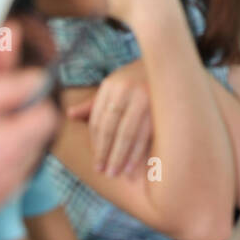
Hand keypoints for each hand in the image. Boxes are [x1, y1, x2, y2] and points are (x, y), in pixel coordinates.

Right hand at [0, 63, 58, 223]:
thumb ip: (5, 87)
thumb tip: (37, 78)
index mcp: (9, 145)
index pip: (48, 117)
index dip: (33, 101)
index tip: (15, 96)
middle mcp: (11, 175)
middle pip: (36, 139)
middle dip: (19, 122)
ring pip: (22, 161)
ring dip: (9, 146)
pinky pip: (5, 183)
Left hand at [67, 60, 151, 176]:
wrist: (170, 66)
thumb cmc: (137, 80)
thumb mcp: (114, 87)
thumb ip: (94, 103)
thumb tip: (69, 115)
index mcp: (110, 86)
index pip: (98, 120)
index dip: (96, 144)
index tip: (96, 162)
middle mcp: (125, 90)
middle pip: (110, 128)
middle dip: (105, 153)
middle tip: (103, 172)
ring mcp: (143, 97)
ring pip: (127, 134)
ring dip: (120, 157)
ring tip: (116, 173)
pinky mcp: (160, 106)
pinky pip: (146, 134)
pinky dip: (138, 152)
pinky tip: (133, 166)